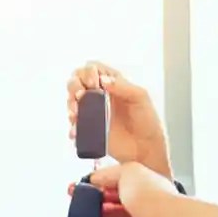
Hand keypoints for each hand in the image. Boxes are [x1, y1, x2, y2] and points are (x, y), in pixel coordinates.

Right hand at [67, 62, 171, 177]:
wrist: (145, 148)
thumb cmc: (147, 121)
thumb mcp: (140, 98)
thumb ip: (123, 86)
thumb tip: (103, 80)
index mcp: (112, 83)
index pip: (92, 68)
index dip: (88, 72)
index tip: (94, 84)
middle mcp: (100, 95)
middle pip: (77, 81)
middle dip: (74, 86)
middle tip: (80, 97)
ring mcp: (93, 111)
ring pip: (72, 101)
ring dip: (70, 105)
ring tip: (76, 114)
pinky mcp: (89, 128)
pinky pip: (74, 124)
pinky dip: (72, 126)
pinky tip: (76, 131)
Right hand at [81, 162, 181, 216]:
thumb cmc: (153, 197)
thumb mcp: (127, 171)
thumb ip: (106, 173)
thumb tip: (92, 178)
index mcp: (139, 190)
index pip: (110, 190)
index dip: (92, 191)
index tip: (75, 192)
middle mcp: (138, 211)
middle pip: (105, 212)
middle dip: (90, 212)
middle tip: (80, 211)